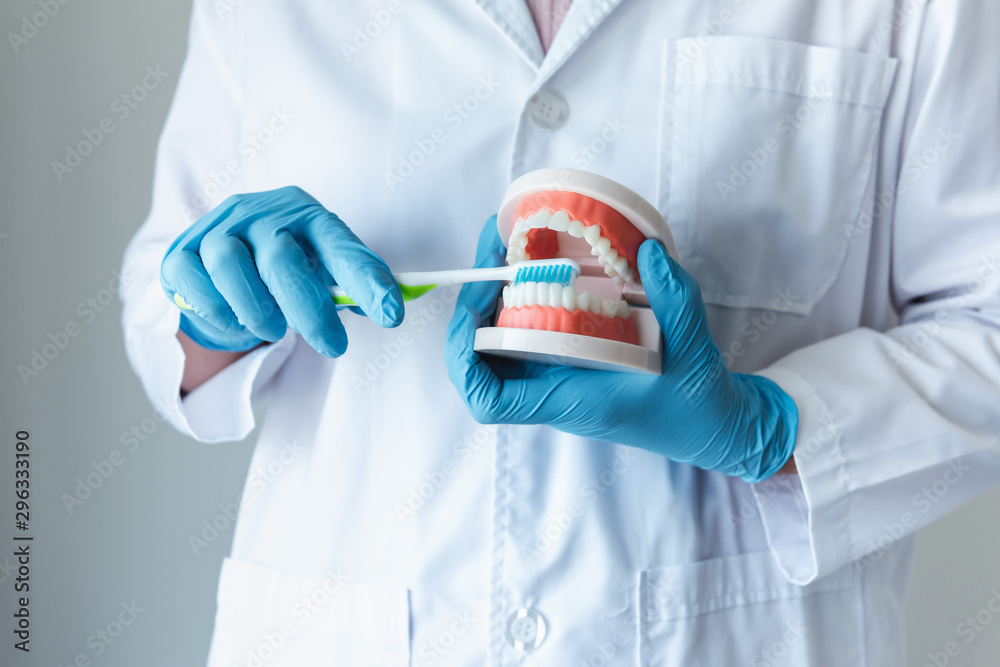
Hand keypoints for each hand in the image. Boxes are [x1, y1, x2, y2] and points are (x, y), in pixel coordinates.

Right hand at [161, 186, 402, 356]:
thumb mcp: (321, 269)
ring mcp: (216, 230)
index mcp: (304, 216)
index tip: (392, 315)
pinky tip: (235, 320)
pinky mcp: (181, 255)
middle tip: (333, 345)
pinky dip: (218, 310)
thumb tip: (390, 308)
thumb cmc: (283, 269)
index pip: (340, 244)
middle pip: (282, 258)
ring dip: (257, 310)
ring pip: (231, 266)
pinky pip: (193, 282)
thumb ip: (351, 285)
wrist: (220, 262)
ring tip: (274, 330)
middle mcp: (259, 214)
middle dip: (310, 310)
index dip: (367, 280)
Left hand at [445, 218, 797, 481]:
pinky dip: (521, 302)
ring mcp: (557, 378)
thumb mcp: (693, 348)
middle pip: (481, 363)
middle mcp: (553, 391)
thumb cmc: (695, 401)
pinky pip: (526, 336)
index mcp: (570, 399)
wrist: (709, 424)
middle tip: (493, 252)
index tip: (472, 312)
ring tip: (508, 249)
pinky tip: (538, 268)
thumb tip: (647, 250)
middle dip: (473, 307)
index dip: (465, 359)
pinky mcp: (569, 364)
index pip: (491, 401)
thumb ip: (675, 299)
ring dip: (493, 300)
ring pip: (498, 347)